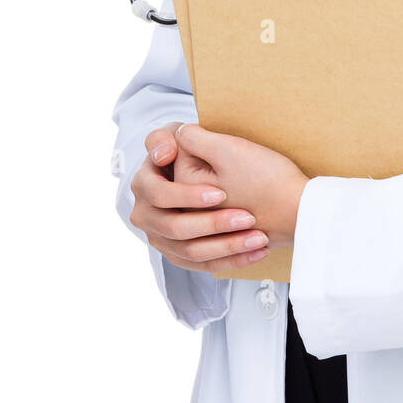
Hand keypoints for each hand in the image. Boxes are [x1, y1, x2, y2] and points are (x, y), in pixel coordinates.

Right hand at [129, 122, 271, 273]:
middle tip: (247, 217)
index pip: (160, 195)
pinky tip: (257, 252)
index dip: (188, 196)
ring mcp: (161, 237)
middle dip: (213, 224)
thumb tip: (164, 150)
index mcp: (144, 185)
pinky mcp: (180, 255)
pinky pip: (205, 265)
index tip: (221, 194)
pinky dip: (233, 260)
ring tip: (259, 237)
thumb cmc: (199, 151)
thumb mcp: (182, 137)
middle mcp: (146, 214)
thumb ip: (165, 138)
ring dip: (228, 246)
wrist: (219, 174)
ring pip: (192, 251)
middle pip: (176, 227)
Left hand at [172, 122, 308, 251]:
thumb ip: (195, 138)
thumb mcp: (228, 149)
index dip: (207, 140)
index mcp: (185, 191)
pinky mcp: (232, 230)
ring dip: (227, 174)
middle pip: (195, 168)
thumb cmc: (268, 181)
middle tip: (244, 163)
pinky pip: (225, 207)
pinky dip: (237, 196)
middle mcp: (192, 212)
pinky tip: (255, 195)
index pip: (182, 150)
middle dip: (215, 158)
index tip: (230, 148)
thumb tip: (180, 134)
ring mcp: (212, 223)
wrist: (302, 214)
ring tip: (252, 177)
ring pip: (211, 185)